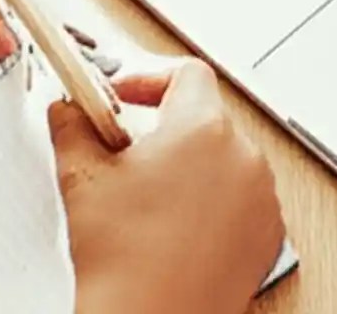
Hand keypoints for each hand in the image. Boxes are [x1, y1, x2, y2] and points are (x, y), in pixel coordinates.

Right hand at [49, 60, 284, 313]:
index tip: (122, 98)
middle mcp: (243, 157)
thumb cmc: (126, 262)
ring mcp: (261, 196)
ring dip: (190, 166)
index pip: (186, 73)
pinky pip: (243, 197)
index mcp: (203, 130)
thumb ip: (73, 126)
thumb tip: (69, 112)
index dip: (147, 78)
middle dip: (163, 128)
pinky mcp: (267, 232)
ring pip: (225, 158)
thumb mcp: (83, 178)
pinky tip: (177, 225)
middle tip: (125, 153)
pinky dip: (214, 202)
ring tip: (150, 197)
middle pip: (205, 116)